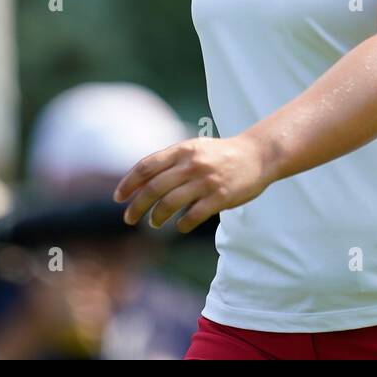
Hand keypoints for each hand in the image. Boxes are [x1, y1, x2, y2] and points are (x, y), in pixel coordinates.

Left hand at [112, 134, 273, 233]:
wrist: (258, 155)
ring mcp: (207, 181)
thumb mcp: (194, 149)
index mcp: (182, 149)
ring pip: (170, 203)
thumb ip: (170, 162)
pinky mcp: (221, 197)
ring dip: (157, 217)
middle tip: (129, 219)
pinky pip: (194, 215)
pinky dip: (182, 224)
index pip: (147, 166)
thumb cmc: (220, 154)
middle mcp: (192, 164)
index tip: (118, 197)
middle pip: (154, 188)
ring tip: (154, 223)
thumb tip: (139, 182)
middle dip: (137, 206)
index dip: (129, 183)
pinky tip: (179, 226)